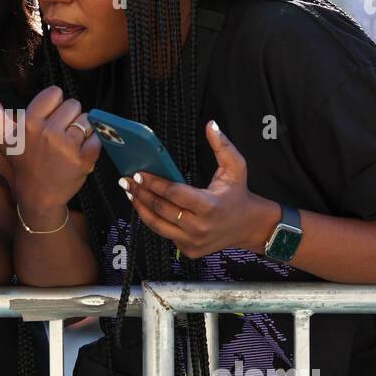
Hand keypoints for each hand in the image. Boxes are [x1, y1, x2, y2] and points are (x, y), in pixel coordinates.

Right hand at [0, 83, 98, 221]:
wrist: (38, 195)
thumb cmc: (22, 161)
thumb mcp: (4, 135)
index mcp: (30, 122)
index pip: (55, 93)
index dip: (54, 105)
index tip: (47, 120)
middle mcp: (48, 132)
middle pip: (74, 104)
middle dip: (68, 117)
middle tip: (57, 136)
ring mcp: (67, 146)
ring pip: (87, 119)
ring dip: (81, 130)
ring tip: (68, 145)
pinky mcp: (84, 159)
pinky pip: (97, 136)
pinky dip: (92, 144)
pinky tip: (79, 154)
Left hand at [123, 120, 279, 257]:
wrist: (250, 226)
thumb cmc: (239, 194)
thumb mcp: (236, 167)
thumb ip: (222, 146)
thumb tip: (210, 125)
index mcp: (210, 206)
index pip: (174, 193)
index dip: (154, 183)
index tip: (138, 173)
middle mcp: (200, 227)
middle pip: (161, 208)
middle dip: (140, 193)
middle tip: (126, 181)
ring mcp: (193, 241)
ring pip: (157, 224)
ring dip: (140, 207)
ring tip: (129, 193)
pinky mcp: (189, 250)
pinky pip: (164, 233)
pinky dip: (152, 219)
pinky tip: (143, 206)